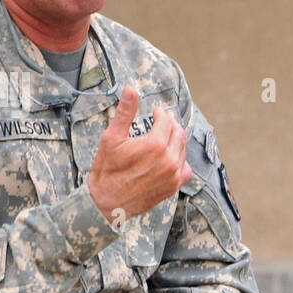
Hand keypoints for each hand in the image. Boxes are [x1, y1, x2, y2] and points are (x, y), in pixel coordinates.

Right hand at [87, 86, 193, 223]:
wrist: (107, 203)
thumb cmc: (107, 171)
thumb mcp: (112, 138)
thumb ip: (125, 113)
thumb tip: (131, 89)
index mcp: (156, 145)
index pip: (167, 121)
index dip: (161, 114)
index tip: (156, 112)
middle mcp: (169, 160)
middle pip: (178, 133)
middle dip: (170, 124)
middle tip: (162, 121)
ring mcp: (173, 174)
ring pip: (182, 150)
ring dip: (175, 141)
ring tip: (164, 137)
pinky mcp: (173, 186)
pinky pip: (185, 169)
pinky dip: (180, 160)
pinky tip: (170, 158)